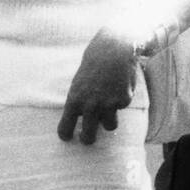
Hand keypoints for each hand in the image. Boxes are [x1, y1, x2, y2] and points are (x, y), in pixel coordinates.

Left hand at [58, 27, 137, 143]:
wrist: (113, 49)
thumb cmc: (93, 64)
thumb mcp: (79, 82)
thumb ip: (80, 101)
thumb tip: (82, 118)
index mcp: (74, 100)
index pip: (65, 128)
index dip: (66, 135)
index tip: (69, 137)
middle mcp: (90, 106)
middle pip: (88, 136)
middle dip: (88, 139)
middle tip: (88, 138)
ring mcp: (108, 104)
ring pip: (110, 126)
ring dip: (109, 120)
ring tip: (109, 109)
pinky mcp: (124, 100)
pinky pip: (122, 108)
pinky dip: (121, 100)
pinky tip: (120, 85)